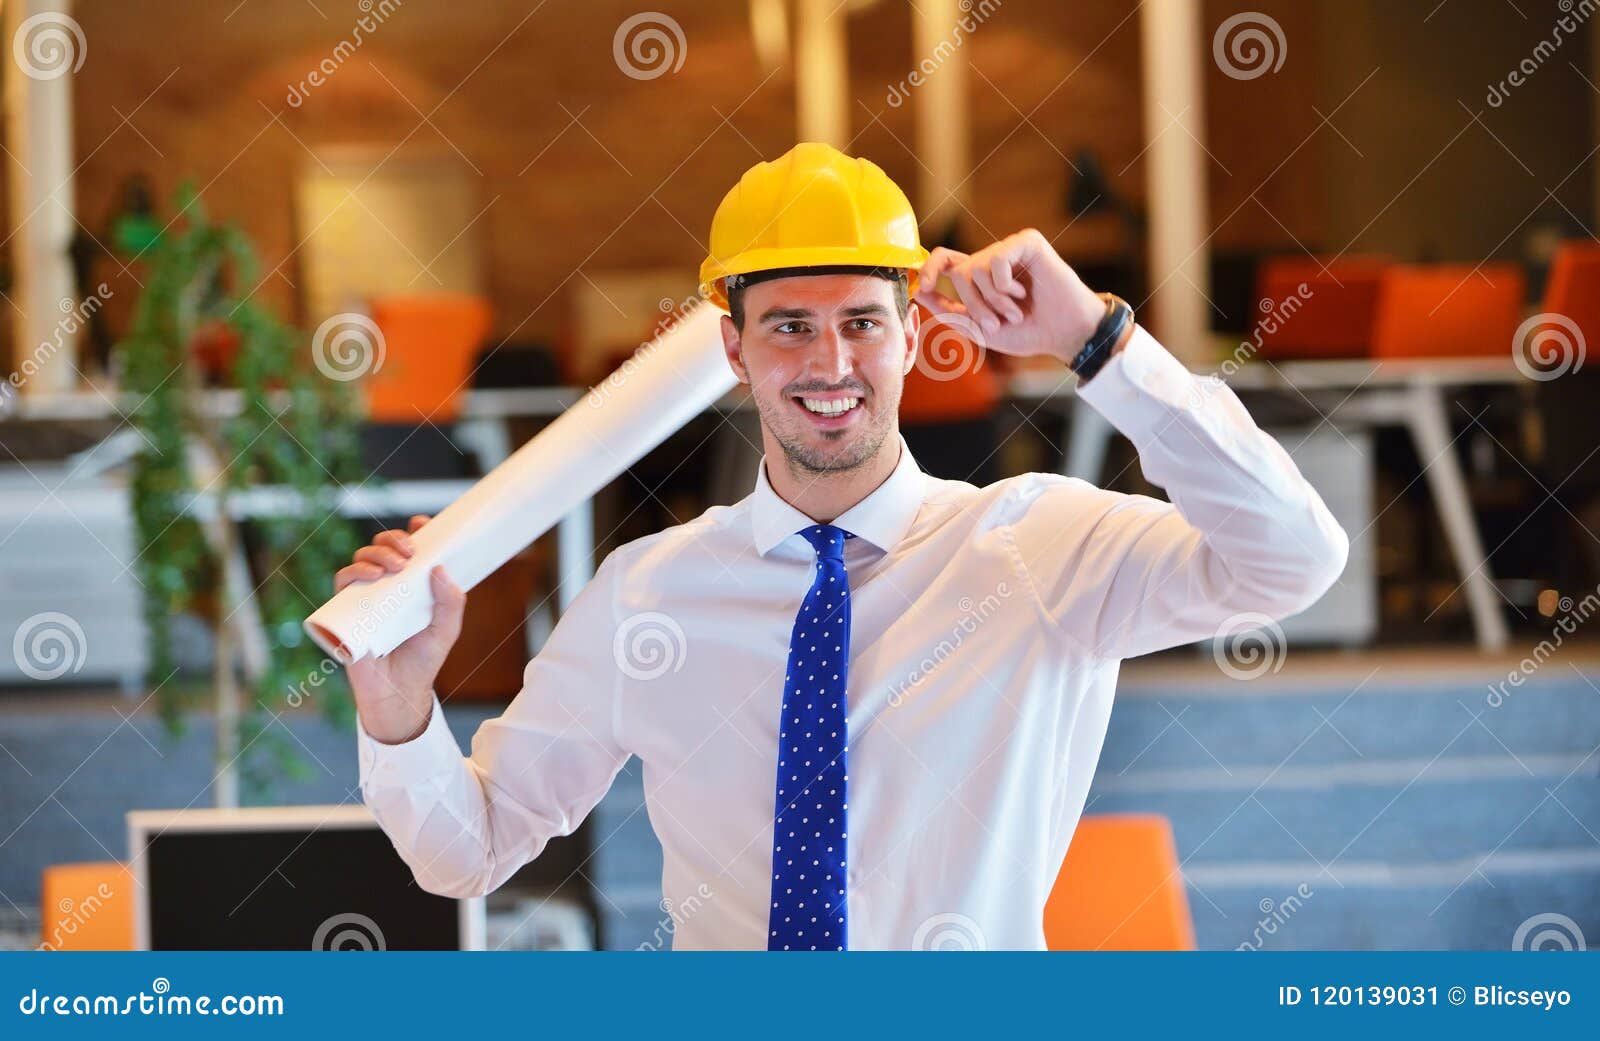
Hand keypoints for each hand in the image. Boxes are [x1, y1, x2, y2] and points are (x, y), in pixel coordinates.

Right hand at [333, 514, 466, 742]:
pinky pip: (343, 582)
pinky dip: (354, 571)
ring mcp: (365, 598)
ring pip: (362, 559)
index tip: (423, 523)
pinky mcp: (346, 612)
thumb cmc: (422, 661)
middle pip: (382, 548)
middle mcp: (386, 588)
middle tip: (411, 552)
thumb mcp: (446, 630)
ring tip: (395, 565)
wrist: (399, 694)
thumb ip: (452, 602)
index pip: (408, 549)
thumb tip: (440, 569)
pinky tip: (373, 575)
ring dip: (376, 553)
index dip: (414, 531)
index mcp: (410, 586)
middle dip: (394, 541)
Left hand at [913, 228, 1107, 364]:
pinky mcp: (1027, 242)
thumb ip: (950, 311)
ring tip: (1016, 311)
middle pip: (959, 271)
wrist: (1064, 334)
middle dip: (974, 305)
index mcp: (982, 277)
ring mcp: (1010, 249)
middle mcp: (993, 259)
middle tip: (996, 323)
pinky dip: (1005, 286)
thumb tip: (920, 291)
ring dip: (993, 301)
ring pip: (976, 268)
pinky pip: (997, 260)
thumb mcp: (980, 328)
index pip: (945, 259)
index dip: (929, 269)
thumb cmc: (1028, 332)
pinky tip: (1024, 293)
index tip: (924, 286)